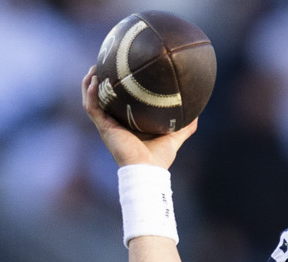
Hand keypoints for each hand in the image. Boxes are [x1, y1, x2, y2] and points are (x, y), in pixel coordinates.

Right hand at [81, 72, 198, 168]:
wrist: (147, 171)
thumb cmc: (158, 160)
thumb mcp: (173, 138)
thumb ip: (184, 128)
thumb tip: (198, 115)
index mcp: (126, 124)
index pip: (118, 103)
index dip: (117, 88)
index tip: (120, 72)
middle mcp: (114, 123)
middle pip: (101, 99)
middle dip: (99, 82)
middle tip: (104, 65)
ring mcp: (107, 125)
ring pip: (92, 100)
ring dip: (90, 84)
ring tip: (94, 68)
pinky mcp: (104, 128)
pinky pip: (92, 108)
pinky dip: (91, 94)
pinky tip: (94, 80)